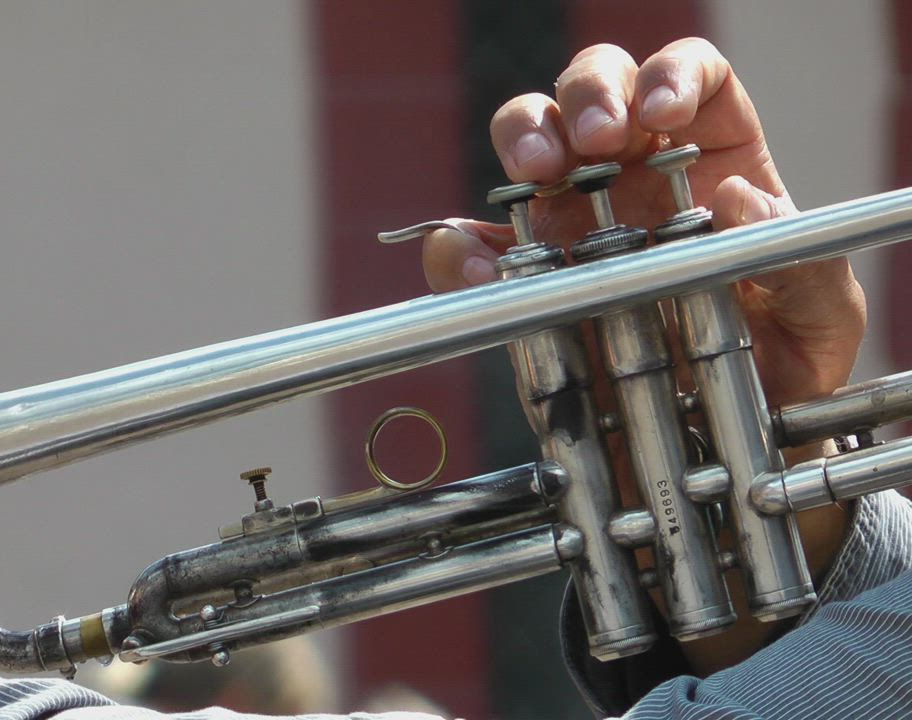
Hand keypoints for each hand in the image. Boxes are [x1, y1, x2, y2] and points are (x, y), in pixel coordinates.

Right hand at [422, 39, 864, 673]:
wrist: (726, 450)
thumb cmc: (783, 368)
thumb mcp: (820, 318)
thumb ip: (803, 263)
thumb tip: (741, 198)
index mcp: (713, 161)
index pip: (691, 81)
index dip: (670, 77)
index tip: (660, 116)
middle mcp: (636, 178)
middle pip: (597, 90)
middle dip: (587, 97)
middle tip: (590, 140)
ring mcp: (573, 223)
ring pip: (527, 142)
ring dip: (523, 139)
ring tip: (533, 172)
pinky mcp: (525, 283)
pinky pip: (473, 250)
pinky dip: (460, 249)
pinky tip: (474, 263)